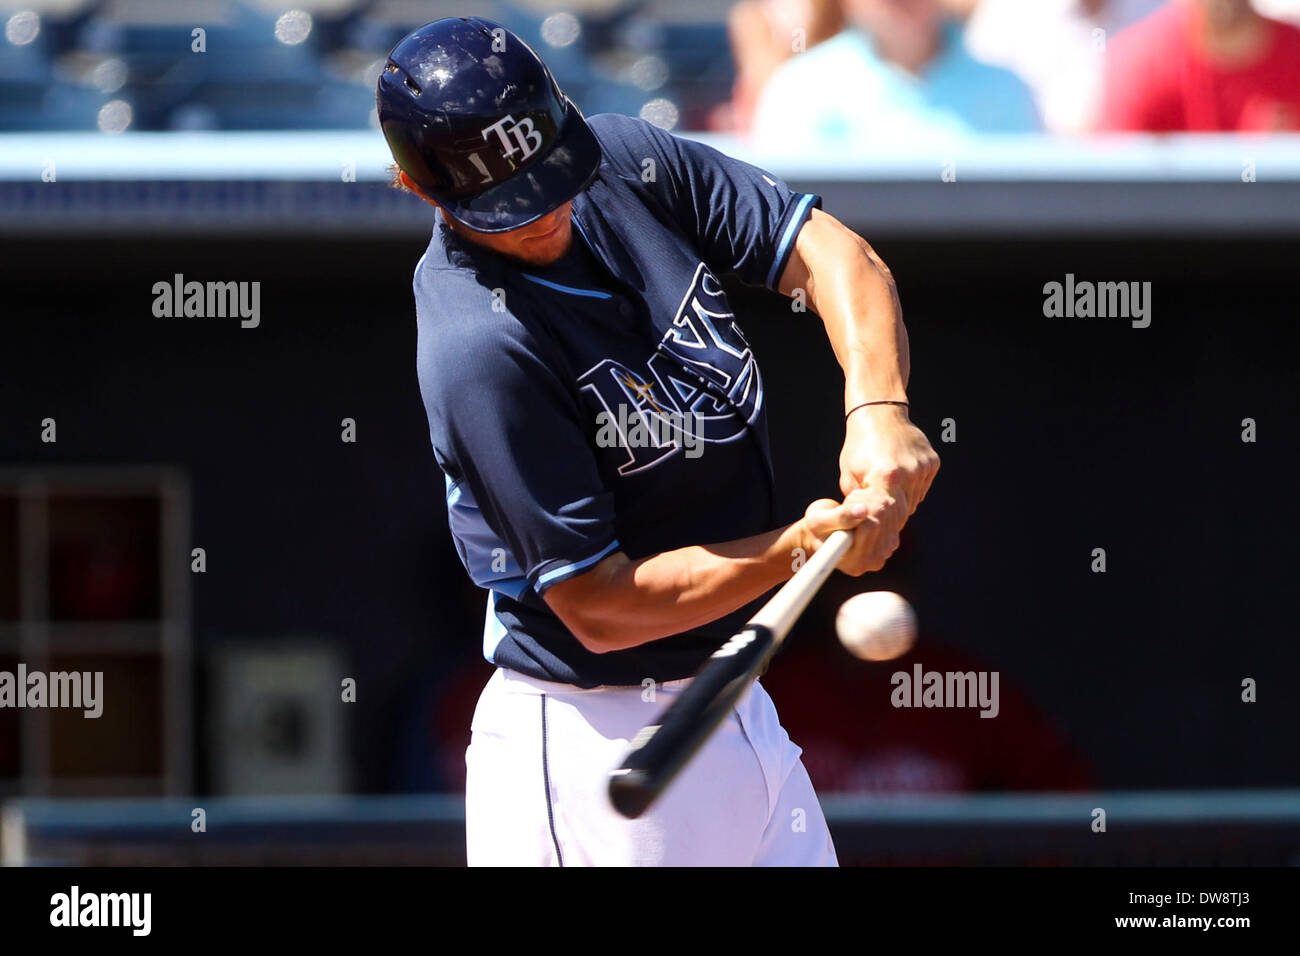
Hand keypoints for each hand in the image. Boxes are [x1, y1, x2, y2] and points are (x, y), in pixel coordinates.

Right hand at [799, 488, 901, 575]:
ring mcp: (886, 551)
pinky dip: (877, 501)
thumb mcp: (817, 521)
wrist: (824, 535)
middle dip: (863, 500)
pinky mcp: (893, 539)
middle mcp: (874, 561)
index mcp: (855, 562)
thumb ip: (840, 517)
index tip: (848, 501)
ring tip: (851, 506)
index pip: (869, 525)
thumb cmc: (815, 530)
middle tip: (847, 501)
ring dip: (869, 498)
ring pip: (888, 509)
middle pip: (882, 514)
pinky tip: (863, 509)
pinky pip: (893, 509)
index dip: (859, 509)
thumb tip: (863, 510)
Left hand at [839, 403, 939, 518]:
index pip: (889, 515)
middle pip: (904, 510)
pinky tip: (900, 475)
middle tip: (881, 511)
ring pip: (915, 500)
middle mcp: (909, 472)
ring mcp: (923, 467)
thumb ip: (856, 502)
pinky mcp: (932, 462)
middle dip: (892, 514)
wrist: (879, 415)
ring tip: (888, 488)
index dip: (882, 523)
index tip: (876, 527)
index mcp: (886, 476)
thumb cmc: (859, 445)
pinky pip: (923, 486)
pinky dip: (912, 487)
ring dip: (902, 500)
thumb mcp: (848, 474)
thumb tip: (860, 524)